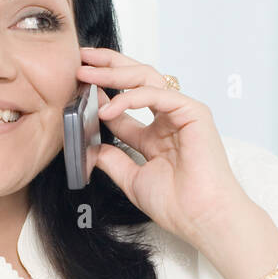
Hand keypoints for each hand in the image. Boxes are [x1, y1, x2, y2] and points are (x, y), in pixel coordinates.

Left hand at [77, 47, 247, 245]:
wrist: (200, 217)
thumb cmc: (176, 204)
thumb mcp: (131, 178)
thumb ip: (113, 159)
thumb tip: (92, 147)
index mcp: (156, 135)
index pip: (124, 104)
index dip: (100, 93)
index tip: (77, 86)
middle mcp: (168, 119)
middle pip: (135, 80)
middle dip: (107, 67)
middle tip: (81, 60)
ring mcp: (181, 113)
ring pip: (145, 79)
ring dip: (113, 73)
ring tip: (86, 74)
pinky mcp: (193, 112)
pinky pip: (157, 94)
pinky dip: (130, 97)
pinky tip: (107, 107)